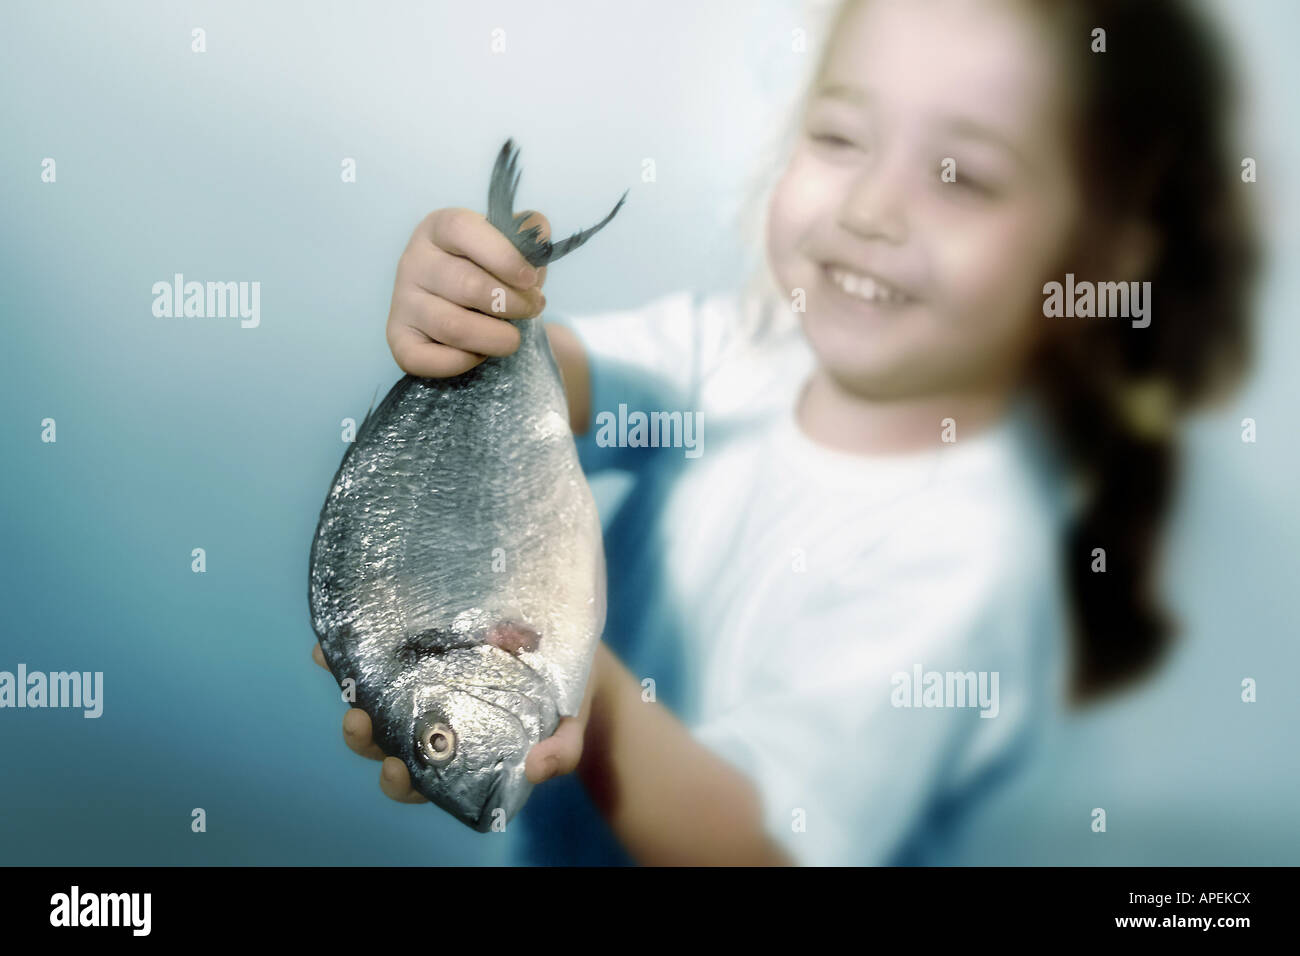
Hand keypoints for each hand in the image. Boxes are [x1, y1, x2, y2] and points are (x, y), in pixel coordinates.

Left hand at [311, 640, 595, 803]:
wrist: (573, 654)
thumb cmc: (566, 700)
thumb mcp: (569, 725)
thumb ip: (561, 751)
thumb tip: (537, 767)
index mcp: (463, 755)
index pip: (421, 781)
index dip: (400, 781)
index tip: (395, 770)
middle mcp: (434, 725)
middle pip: (384, 745)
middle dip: (364, 739)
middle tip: (359, 723)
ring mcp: (422, 688)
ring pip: (373, 704)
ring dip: (349, 698)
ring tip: (341, 682)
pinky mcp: (420, 652)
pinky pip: (376, 659)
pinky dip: (348, 657)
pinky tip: (330, 646)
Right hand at [386, 208, 550, 377]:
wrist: (474, 308)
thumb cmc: (494, 272)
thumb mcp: (513, 247)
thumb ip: (528, 236)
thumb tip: (537, 227)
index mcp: (440, 228)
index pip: (463, 230)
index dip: (502, 256)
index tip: (531, 279)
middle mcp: (414, 261)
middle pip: (466, 285)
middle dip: (512, 304)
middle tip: (533, 309)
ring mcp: (402, 300)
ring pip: (452, 327)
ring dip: (495, 338)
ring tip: (512, 337)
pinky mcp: (398, 338)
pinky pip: (424, 358)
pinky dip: (462, 362)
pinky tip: (479, 353)